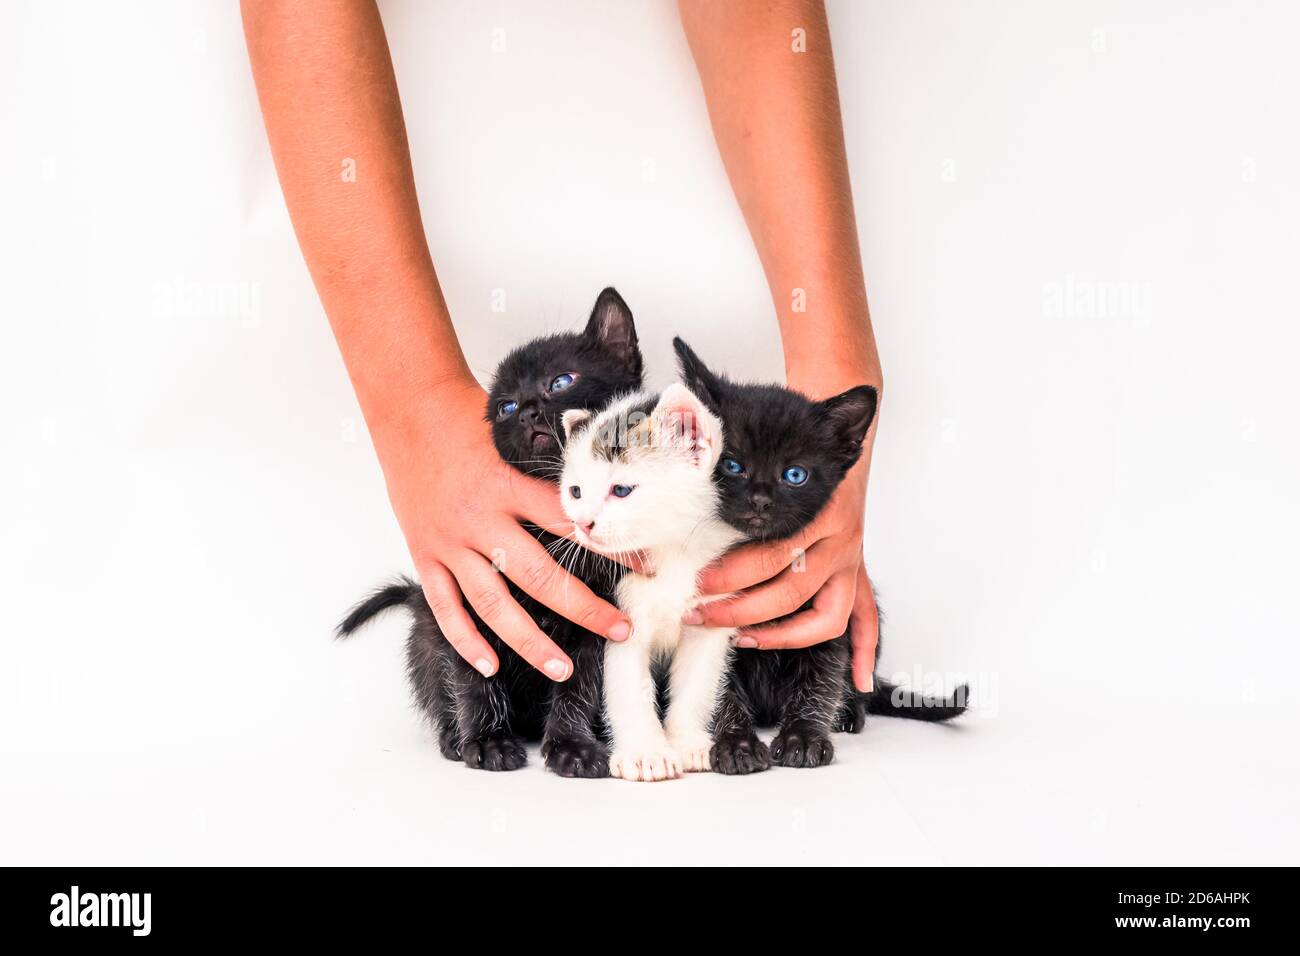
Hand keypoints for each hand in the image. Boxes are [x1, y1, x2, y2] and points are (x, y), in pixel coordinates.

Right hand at [373, 378, 631, 680]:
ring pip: (492, 603)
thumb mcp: (515, 435)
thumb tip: (600, 501)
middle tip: (619, 630)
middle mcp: (479, 519)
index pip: (570, 525)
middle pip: (538, 576)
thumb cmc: (468, 416)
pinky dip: (465, 640)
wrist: (406, 407)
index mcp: (508, 485)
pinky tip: (489, 666)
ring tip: (562, 669)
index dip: (610, 549)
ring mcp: (449, 541)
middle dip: (583, 609)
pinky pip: (444, 607)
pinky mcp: (425, 554)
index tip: (645, 568)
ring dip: (529, 642)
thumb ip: (548, 474)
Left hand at [685, 465, 870, 672]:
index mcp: (820, 515)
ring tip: (744, 639)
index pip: (771, 556)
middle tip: (702, 613)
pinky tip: (858, 680)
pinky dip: (863, 652)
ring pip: (827, 616)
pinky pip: (867, 619)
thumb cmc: (808, 458)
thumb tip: (700, 517)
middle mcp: (839, 544)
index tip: (699, 583)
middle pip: (790, 592)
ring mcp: (852, 563)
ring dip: (783, 635)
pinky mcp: (858, 573)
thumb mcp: (774, 469)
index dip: (731, 574)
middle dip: (739, 608)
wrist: (847, 443)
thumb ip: (745, 495)